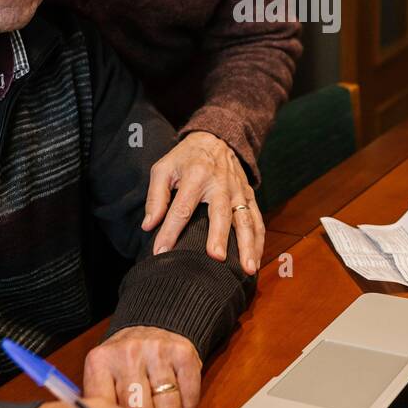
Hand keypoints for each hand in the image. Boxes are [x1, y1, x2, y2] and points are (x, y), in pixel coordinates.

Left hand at [83, 326, 201, 407]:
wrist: (154, 327)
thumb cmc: (126, 365)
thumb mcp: (103, 380)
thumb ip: (101, 407)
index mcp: (100, 363)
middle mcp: (127, 353)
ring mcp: (156, 350)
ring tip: (160, 404)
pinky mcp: (183, 352)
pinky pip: (189, 400)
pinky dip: (186, 406)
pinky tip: (177, 394)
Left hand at [142, 131, 263, 273]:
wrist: (217, 138)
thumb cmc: (186, 158)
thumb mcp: (164, 168)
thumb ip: (156, 196)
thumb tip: (148, 226)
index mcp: (196, 175)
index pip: (181, 208)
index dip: (170, 231)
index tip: (161, 252)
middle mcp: (221, 184)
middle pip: (220, 213)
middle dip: (219, 236)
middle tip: (217, 258)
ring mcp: (238, 191)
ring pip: (246, 219)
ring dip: (248, 245)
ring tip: (247, 268)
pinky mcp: (249, 196)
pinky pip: (257, 220)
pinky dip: (258, 241)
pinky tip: (255, 261)